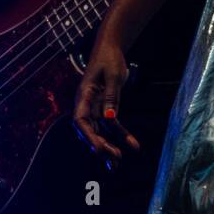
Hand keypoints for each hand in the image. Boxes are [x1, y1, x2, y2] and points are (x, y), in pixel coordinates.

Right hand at [73, 38, 140, 168]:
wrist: (110, 49)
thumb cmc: (109, 59)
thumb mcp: (113, 76)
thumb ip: (112, 98)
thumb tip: (109, 118)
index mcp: (84, 95)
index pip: (80, 120)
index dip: (88, 136)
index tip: (100, 148)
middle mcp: (86, 103)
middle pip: (89, 130)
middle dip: (100, 146)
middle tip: (115, 159)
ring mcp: (95, 106)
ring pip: (99, 131)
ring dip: (108, 147)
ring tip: (118, 164)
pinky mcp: (105, 106)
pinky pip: (112, 124)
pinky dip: (121, 135)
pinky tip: (133, 146)